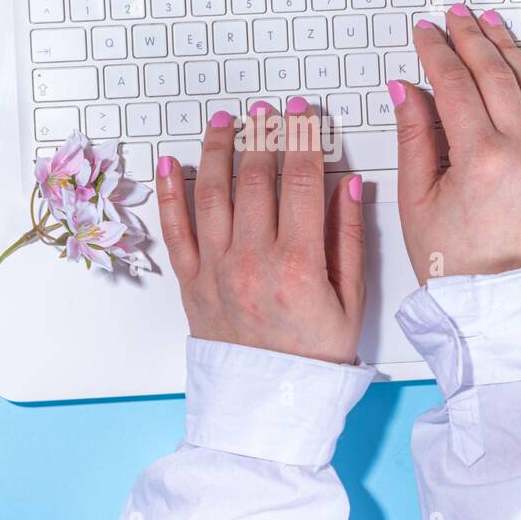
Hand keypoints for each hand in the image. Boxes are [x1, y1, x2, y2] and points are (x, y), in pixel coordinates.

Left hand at [156, 97, 366, 364]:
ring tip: (226, 123)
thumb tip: (348, 186)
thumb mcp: (352, 302)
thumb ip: (349, 239)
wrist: (271, 408)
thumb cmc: (315, 358)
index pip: (301, 181)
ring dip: (217, 150)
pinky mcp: (191, 284)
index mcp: (298, 265)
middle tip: (268, 111)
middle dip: (262, 135)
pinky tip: (169, 164)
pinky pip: (174, 230)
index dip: (303, 139)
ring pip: (211, 194)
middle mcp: (252, 262)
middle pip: (254, 179)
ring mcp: (216, 271)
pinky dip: (168, 193)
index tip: (303, 115)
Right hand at [389, 4, 520, 284]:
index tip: (423, 33)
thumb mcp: (416, 198)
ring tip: (488, 22)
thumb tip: (409, 90)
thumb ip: (415, 135)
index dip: (437, 52)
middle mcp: (519, 153)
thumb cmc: (451, 259)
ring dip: (505, 47)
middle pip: (494, 75)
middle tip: (453, 16)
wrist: (492, 299)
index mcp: (482, 159)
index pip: (456, 85)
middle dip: (471, 38)